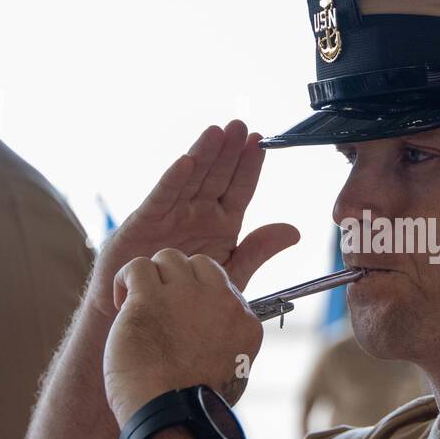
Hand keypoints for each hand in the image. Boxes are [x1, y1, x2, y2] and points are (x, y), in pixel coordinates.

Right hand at [87, 122, 299, 323]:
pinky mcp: (145, 222)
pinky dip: (173, 180)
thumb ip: (259, 250)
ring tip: (217, 132)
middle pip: (217, 176)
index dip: (249, 166)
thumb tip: (294, 231)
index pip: (240, 189)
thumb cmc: (187, 294)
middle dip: (229, 151)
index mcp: (222, 222)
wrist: (145, 312)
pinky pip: (162, 198)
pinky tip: (186, 162)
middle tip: (241, 126)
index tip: (261, 142)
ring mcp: (172, 214)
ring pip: (191, 179)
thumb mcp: (230, 272)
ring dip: (204, 155)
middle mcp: (198, 212)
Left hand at [103, 249, 264, 428]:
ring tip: (139, 305)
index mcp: (244, 321)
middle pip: (198, 264)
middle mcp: (221, 302)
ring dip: (152, 279)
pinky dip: (126, 280)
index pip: (222, 286)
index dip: (198, 297)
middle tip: (161, 309)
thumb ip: (227, 340)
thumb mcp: (232, 371)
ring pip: (168, 258)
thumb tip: (210, 329)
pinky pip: (137, 266)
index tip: (182, 319)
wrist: (172, 421)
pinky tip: (121, 302)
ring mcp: (186, 297)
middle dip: (178, 281)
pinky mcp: (149, 299)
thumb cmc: (194, 406)